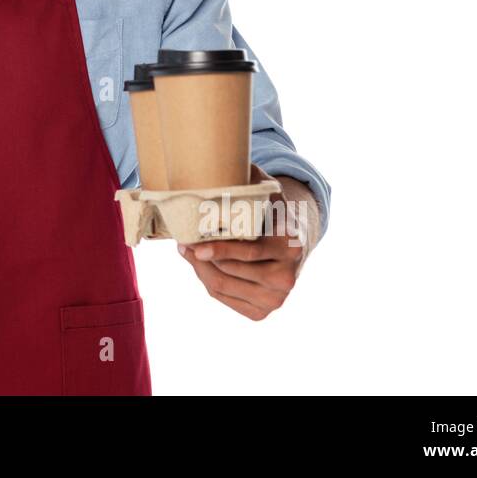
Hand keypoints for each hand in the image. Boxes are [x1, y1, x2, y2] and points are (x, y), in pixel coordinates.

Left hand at [176, 169, 310, 320]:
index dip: (219, 249)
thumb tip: (214, 165)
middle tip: (182, 243)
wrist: (294, 242)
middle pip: (229, 271)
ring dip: (199, 268)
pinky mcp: (263, 311)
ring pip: (222, 286)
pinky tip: (202, 264)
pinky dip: (207, 279)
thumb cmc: (272, 212)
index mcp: (291, 246)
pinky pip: (224, 297)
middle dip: (200, 257)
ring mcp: (277, 299)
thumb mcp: (266, 192)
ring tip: (187, 250)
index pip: (249, 252)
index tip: (195, 245)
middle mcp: (287, 277)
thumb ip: (247, 180)